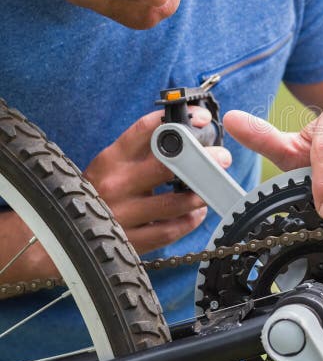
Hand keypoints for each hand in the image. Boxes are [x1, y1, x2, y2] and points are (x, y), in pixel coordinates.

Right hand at [83, 107, 231, 253]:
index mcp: (113, 158)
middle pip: (167, 166)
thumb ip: (145, 148)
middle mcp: (117, 184)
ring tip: (210, 188)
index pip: (148, 130)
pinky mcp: (131, 241)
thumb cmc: (99, 189)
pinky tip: (197, 212)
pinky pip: (171, 230)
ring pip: (175, 202)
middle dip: (202, 159)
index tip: (202, 119)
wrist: (61, 231)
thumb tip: (191, 130)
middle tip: (222, 157)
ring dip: (200, 193)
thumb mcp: (114, 162)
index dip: (180, 121)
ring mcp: (123, 214)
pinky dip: (190, 220)